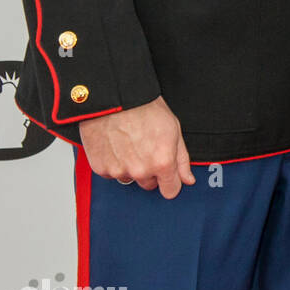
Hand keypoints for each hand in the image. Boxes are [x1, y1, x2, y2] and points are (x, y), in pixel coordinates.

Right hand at [79, 95, 194, 199]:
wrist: (116, 98)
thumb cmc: (145, 108)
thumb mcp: (174, 129)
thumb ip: (182, 159)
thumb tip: (188, 179)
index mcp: (162, 162)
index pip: (170, 191)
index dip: (171, 181)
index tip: (168, 174)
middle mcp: (141, 171)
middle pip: (149, 185)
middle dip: (150, 171)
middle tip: (146, 148)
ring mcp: (119, 171)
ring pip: (130, 178)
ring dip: (131, 167)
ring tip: (130, 143)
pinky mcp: (101, 168)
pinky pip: (111, 173)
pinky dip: (114, 163)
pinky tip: (116, 144)